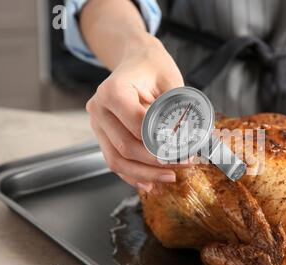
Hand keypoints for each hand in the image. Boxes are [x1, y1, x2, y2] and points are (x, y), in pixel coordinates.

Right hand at [86, 37, 184, 191]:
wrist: (136, 61)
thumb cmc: (153, 68)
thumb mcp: (171, 80)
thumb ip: (177, 109)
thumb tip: (187, 141)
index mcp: (113, 91)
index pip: (137, 126)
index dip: (162, 142)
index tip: (185, 150)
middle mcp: (99, 109)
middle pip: (126, 147)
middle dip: (157, 162)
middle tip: (184, 164)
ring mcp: (98, 124)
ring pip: (117, 160)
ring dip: (145, 174)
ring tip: (170, 177)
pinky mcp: (102, 135)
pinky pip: (114, 160)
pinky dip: (132, 174)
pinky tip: (150, 183)